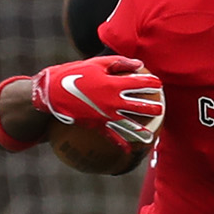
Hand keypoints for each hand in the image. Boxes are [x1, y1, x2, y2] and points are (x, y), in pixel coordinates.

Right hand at [31, 55, 163, 145]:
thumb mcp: (97, 63)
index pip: (140, 83)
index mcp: (114, 84)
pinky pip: (111, 136)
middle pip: (140, 106)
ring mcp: (106, 115)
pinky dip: (120, 144)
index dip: (152, 83)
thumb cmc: (74, 73)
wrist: (53, 93)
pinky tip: (128, 150)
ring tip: (151, 136)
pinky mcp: (97, 125)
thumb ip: (119, 63)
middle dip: (153, 107)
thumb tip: (139, 64)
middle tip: (160, 108)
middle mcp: (114, 102)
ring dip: (142, 131)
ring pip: (129, 125)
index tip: (158, 84)